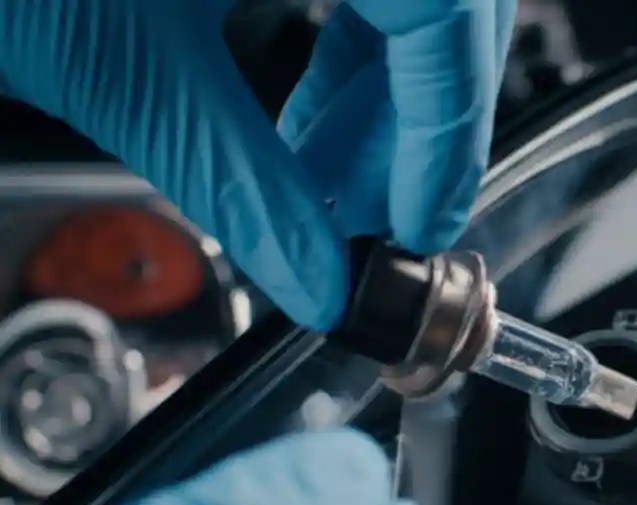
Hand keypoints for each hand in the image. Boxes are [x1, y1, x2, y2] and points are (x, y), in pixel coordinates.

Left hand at [0, 1, 513, 328]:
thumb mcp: (124, 70)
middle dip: (422, 124)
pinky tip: (306, 126)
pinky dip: (349, 54)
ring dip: (385, 100)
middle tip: (378, 220)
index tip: (418, 225)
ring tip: (332, 191)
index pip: (448, 14)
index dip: (448, 131)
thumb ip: (245, 185)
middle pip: (449, 7)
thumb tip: (323, 281)